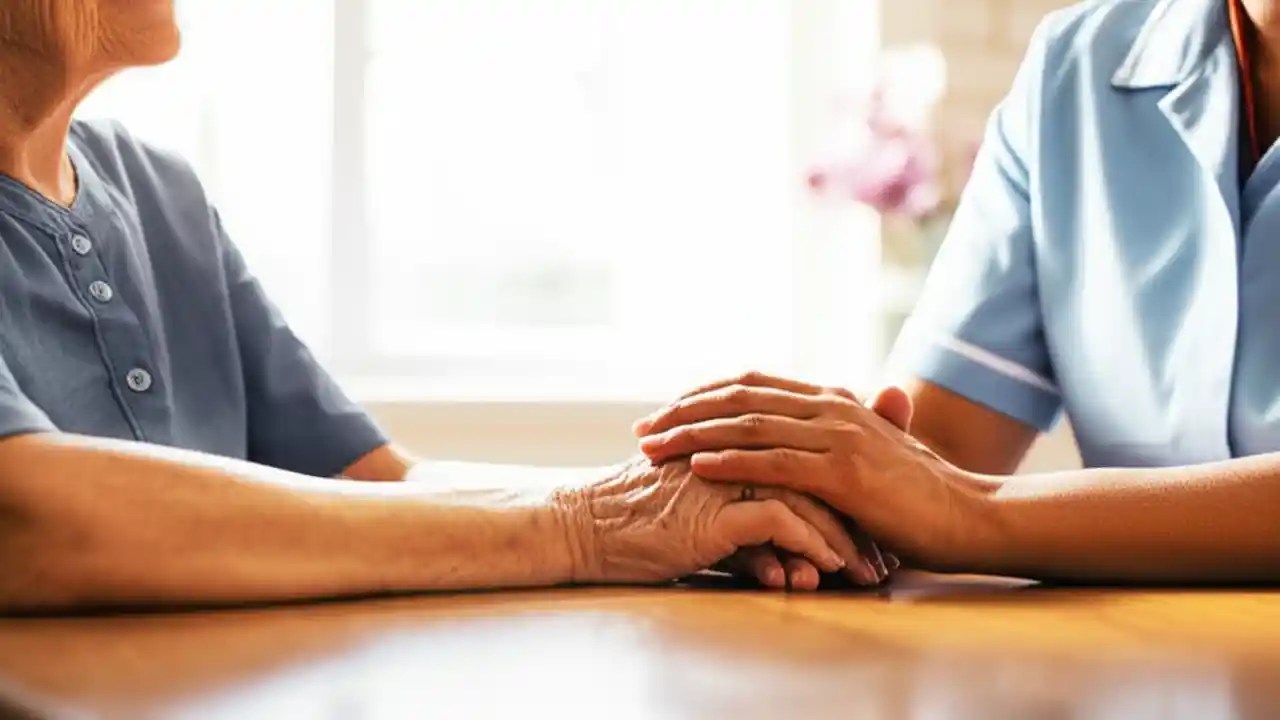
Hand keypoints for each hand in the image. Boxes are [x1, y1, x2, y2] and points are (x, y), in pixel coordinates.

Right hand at [554, 455, 885, 587]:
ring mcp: (725, 475)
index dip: (842, 493)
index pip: (806, 455)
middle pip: (815, 474)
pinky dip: (806, 543)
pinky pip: (777, 520)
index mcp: (735, 438)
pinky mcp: (713, 507)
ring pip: (805, 497)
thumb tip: (789, 562)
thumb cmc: (643, 524)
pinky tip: (823, 567)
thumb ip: (748, 520)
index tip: (871, 529)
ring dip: (839, 537)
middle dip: (854, 518)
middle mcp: (735, 449)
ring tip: (864, 569)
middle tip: (881, 552)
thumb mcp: (704, 513)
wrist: (588, 528)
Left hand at [645, 377, 912, 589]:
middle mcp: (831, 408)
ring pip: (748, 427)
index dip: (703, 395)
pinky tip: (696, 468)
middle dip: (683, 412)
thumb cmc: (920, 494)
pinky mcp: (843, 473)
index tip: (664, 410)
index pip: (752, 384)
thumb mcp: (874, 452)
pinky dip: (730, 462)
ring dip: (693, 435)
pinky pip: (773, 463)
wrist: (970, 516)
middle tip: (643, 430)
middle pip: (739, 399)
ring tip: (653, 448)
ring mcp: (837, 437)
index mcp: (833, 399)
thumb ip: (836, 435)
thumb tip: (798, 427)